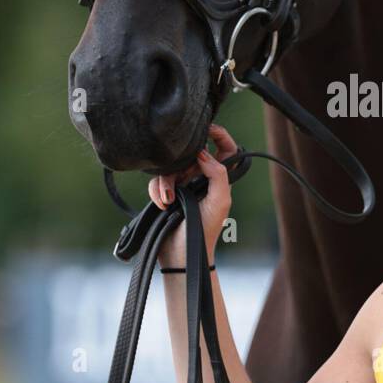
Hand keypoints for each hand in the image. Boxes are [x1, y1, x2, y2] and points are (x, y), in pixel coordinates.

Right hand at [150, 124, 241, 265]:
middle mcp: (201, 178)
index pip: (225, 149)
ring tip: (168, 200)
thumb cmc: (205, 231)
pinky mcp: (164, 193)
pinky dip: (157, 191)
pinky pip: (156, 181)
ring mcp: (182, 185)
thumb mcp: (220, 201)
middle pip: (189, 155)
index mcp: (218, 178)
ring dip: (166, 183)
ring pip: (170, 168)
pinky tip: (162, 204)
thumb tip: (204, 153)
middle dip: (180, 165)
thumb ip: (219, 174)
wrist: (181, 255)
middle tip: (178, 182)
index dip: (219, 134)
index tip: (206, 127)